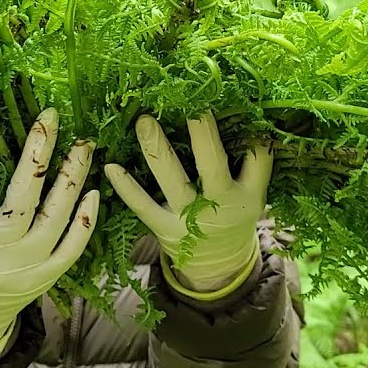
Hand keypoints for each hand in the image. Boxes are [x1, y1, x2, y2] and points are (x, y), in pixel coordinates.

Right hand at [0, 108, 98, 361]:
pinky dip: (85, 219)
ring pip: (56, 215)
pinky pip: (73, 246)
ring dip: (72, 176)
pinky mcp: (47, 277)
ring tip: (83, 144)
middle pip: (22, 197)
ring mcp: (27, 266)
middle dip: (37, 154)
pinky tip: (94, 191)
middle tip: (49, 118)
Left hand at [105, 112, 271, 297]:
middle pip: (212, 165)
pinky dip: (125, 187)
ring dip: (157, 149)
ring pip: (171, 179)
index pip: (256, 160)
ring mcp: (188, 217)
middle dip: (202, 134)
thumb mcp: (254, 194)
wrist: (217, 263)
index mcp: (245, 195)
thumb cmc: (234, 214)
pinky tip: (111, 166)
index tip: (241, 107)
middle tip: (191, 104)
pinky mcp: (162, 227)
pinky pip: (141, 205)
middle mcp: (218, 205)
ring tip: (145, 121)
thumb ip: (256, 163)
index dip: (252, 137)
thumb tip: (256, 121)